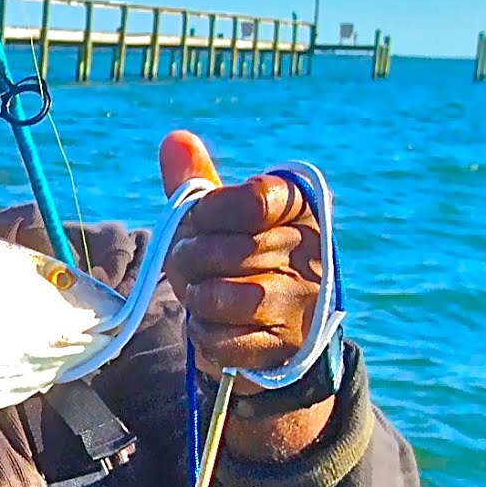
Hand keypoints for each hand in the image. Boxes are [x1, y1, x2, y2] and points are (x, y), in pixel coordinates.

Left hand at [158, 130, 322, 391]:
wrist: (276, 330)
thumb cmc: (242, 261)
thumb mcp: (223, 220)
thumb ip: (198, 183)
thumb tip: (174, 139)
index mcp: (301, 211)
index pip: (252, 201)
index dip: (209, 212)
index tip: (198, 220)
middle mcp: (311, 254)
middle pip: (231, 249)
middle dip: (191, 258)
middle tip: (186, 265)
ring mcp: (301, 304)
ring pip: (230, 297)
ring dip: (199, 297)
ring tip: (198, 293)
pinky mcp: (283, 347)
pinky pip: (225, 340)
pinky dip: (205, 334)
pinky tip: (210, 325)